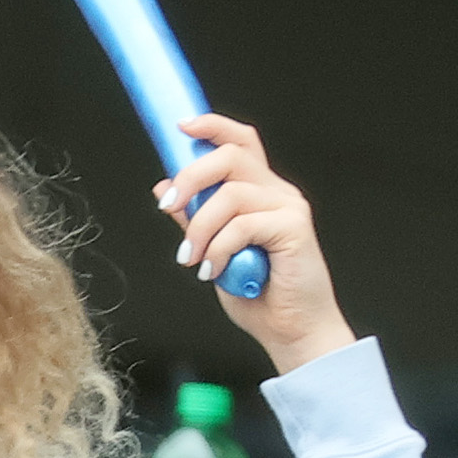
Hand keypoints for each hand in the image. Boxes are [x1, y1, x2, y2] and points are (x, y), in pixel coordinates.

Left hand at [157, 114, 354, 375]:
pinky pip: (242, 224)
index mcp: (259, 191)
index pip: (240, 142)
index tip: (181, 127)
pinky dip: (220, 249)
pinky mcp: (294, 228)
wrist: (291, 330)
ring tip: (193, 259)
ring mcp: (288, 207)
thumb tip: (163, 188)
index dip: (211, 127)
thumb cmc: (257, 293)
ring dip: (200, 228)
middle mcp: (277, 192)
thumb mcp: (212, 251)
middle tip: (167, 206)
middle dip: (190, 177)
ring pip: (230, 194)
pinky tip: (215, 272)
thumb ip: (194, 218)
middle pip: (230, 156)